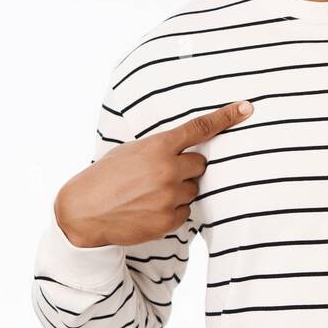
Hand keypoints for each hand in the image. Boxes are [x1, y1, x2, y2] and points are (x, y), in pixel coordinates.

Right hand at [54, 100, 253, 247]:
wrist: (81, 213)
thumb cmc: (105, 177)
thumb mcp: (130, 151)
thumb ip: (160, 148)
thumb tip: (184, 148)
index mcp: (157, 147)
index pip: (198, 129)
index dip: (225, 117)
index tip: (246, 108)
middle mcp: (167, 170)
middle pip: (201, 164)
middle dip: (186, 168)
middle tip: (160, 174)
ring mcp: (169, 196)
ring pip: (193, 189)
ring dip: (178, 191)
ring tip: (148, 194)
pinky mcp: (168, 220)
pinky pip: (185, 212)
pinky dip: (172, 211)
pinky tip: (149, 209)